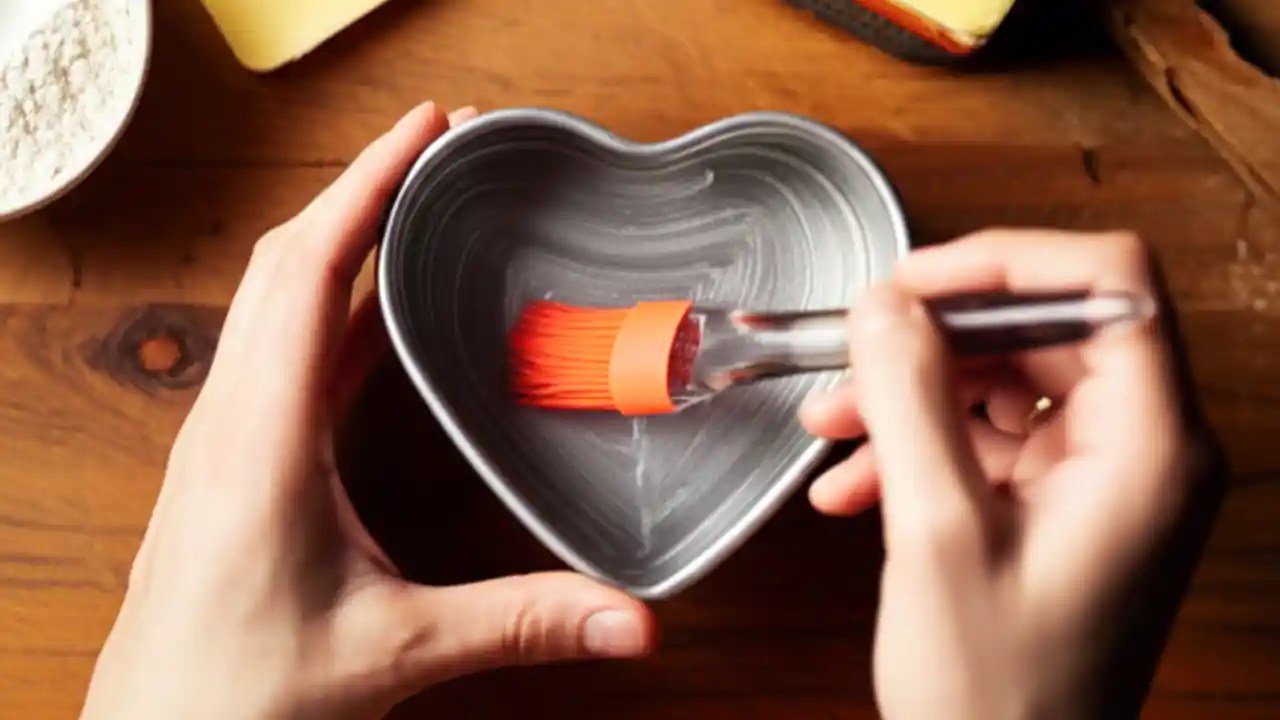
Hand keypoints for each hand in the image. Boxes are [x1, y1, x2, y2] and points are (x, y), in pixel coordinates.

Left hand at [80, 103, 655, 719]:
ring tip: (412, 207)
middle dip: (362, 191)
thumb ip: (519, 622)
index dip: (365, 187)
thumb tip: (628, 618)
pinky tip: (377, 317)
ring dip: (340, 241)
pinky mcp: (233, 463)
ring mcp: (225, 440)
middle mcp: (232, 421)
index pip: (306, 271)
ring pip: (274, 301)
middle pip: (285, 263)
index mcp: (261, 440)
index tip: (425, 132)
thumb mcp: (393, 649)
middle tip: (438, 150)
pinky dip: (331, 307)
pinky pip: (280, 353)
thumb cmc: (238, 700)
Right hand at [799, 230, 1225, 717]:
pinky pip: (988, 439)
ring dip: (909, 395)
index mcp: (1149, 449)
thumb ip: (909, 402)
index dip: (1004, 263)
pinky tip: (853, 484)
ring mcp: (1103, 479)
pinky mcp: (1061, 506)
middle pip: (1042, 328)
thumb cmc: (995, 696)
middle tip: (850, 355)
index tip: (911, 286)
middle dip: (932, 338)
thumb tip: (884, 305)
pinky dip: (918, 447)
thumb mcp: (936, 535)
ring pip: (1005, 381)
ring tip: (830, 429)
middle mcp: (1143, 452)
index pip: (1108, 283)